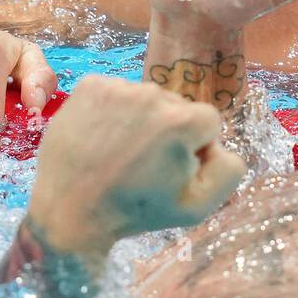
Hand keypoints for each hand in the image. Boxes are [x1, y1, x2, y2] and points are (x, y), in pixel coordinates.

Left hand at [28, 75, 245, 258]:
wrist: (68, 212)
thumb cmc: (136, 210)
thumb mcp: (198, 207)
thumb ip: (229, 170)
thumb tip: (218, 143)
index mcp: (182, 121)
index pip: (208, 121)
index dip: (194, 149)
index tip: (168, 169)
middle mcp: (152, 94)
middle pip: (178, 107)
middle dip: (168, 131)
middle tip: (141, 164)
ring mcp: (117, 87)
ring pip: (147, 99)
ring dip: (140, 120)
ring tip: (118, 152)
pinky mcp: (89, 85)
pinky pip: (118, 93)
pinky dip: (114, 112)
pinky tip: (102, 138)